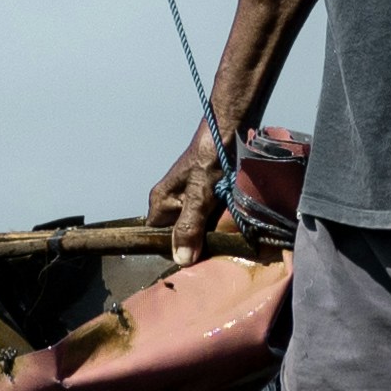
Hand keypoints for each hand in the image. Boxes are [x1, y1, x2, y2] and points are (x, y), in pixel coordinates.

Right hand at [147, 141, 228, 265]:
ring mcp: (190, 200)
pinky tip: (232, 229)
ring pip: (197, 229)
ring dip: (211, 236)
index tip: (195, 259)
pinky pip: (210, 219)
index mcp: (160, 202)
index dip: (175, 250)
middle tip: (216, 253)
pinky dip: (220, 225)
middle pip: (179, 236)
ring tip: (227, 243)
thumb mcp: (199, 195)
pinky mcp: (208, 197)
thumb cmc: (210, 157)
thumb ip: (189, 226)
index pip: (158, 239)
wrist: (231, 130)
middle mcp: (172, 203)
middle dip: (196, 245)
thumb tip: (181, 260)